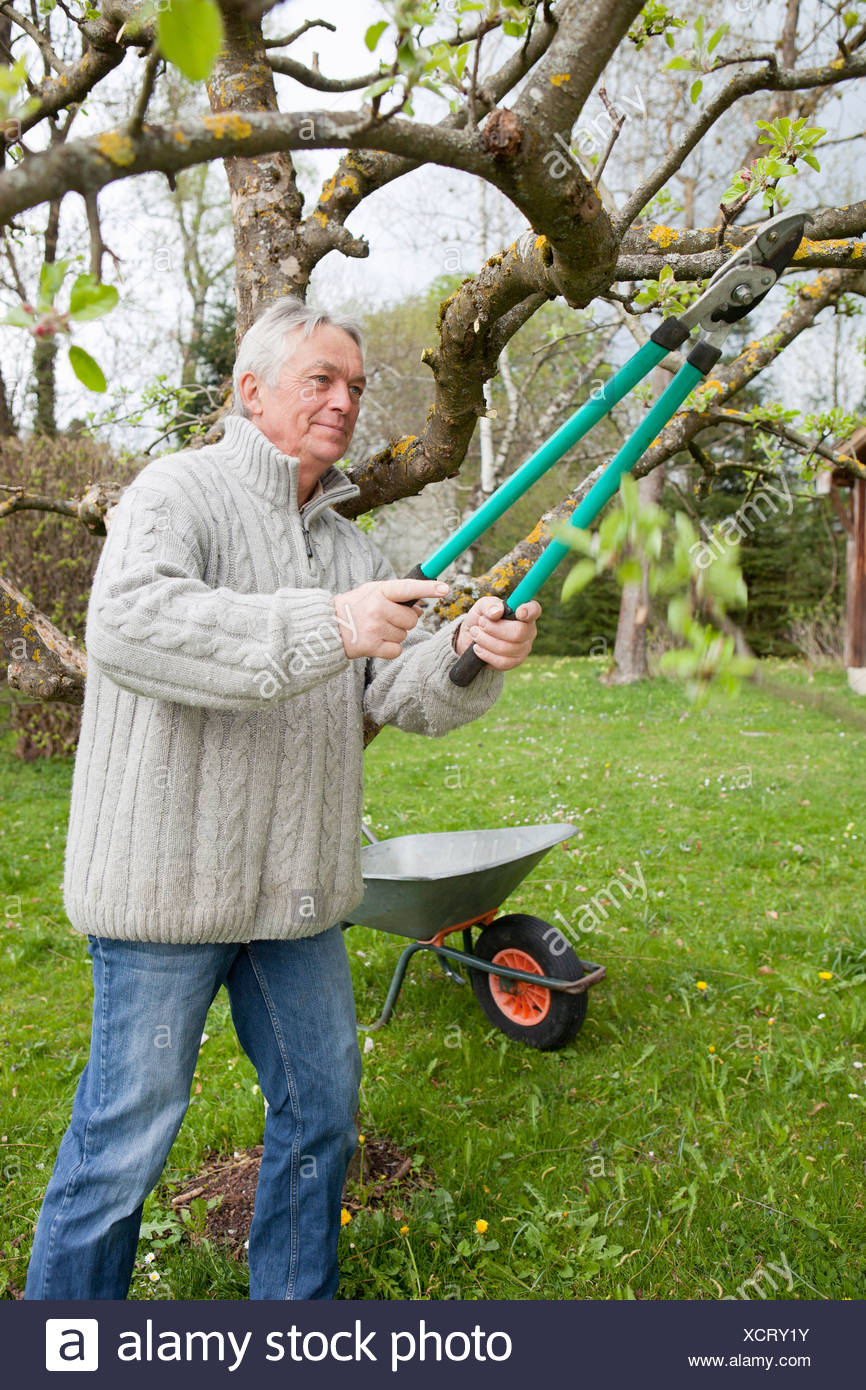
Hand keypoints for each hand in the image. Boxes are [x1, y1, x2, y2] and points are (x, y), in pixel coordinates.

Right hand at [334, 578, 449, 659]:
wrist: (327, 627)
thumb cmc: (353, 607)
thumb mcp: (371, 592)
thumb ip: (395, 595)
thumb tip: (419, 608)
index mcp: (379, 591)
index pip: (408, 588)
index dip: (428, 588)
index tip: (445, 589)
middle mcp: (378, 608)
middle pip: (411, 619)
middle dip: (403, 621)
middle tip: (385, 619)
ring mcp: (375, 628)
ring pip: (404, 635)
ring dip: (394, 634)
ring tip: (376, 629)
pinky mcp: (373, 646)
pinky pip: (397, 649)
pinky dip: (390, 648)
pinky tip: (376, 642)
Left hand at [454, 596, 540, 670]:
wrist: (471, 637)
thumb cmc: (482, 618)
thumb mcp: (482, 606)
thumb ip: (489, 605)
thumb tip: (496, 612)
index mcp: (524, 612)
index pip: (534, 610)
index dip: (529, 611)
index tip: (519, 612)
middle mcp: (528, 631)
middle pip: (519, 632)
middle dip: (495, 628)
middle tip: (481, 623)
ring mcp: (523, 648)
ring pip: (507, 648)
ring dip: (485, 640)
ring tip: (475, 633)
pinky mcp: (514, 662)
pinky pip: (502, 661)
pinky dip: (486, 654)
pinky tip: (477, 647)